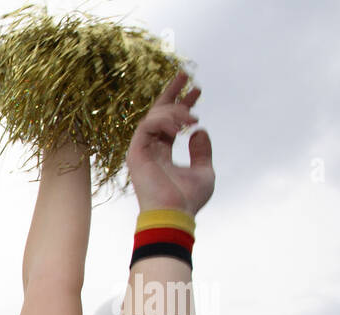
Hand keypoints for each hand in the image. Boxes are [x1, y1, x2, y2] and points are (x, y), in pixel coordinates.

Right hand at [127, 72, 214, 214]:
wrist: (173, 214)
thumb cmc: (188, 199)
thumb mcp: (203, 170)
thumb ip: (201, 151)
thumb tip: (200, 130)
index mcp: (162, 153)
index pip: (170, 123)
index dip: (183, 104)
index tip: (197, 91)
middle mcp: (150, 149)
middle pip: (157, 113)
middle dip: (172, 92)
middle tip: (185, 74)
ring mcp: (141, 150)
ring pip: (154, 117)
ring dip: (175, 112)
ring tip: (192, 117)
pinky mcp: (136, 153)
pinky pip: (147, 126)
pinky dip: (164, 122)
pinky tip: (181, 127)